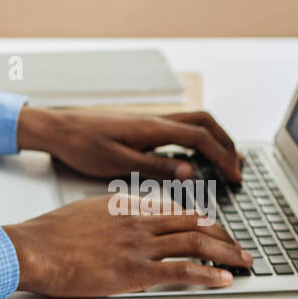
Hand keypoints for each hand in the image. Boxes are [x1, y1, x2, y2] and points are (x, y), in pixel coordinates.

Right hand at [2, 194, 252, 296]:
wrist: (33, 247)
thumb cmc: (51, 234)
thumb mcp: (86, 211)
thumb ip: (113, 213)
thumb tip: (128, 218)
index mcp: (126, 204)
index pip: (175, 208)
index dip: (200, 219)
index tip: (213, 228)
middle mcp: (138, 220)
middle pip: (193, 221)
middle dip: (223, 235)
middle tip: (240, 246)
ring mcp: (138, 244)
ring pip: (195, 242)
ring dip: (226, 252)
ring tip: (244, 261)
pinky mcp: (135, 271)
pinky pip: (182, 270)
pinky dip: (209, 274)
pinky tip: (224, 278)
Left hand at [16, 107, 241, 183]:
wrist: (58, 129)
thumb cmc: (82, 145)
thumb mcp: (118, 162)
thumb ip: (156, 167)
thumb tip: (192, 173)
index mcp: (153, 128)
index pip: (201, 139)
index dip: (223, 158)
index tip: (236, 177)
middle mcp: (155, 120)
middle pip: (205, 123)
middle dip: (227, 144)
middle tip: (239, 169)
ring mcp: (150, 122)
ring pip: (194, 123)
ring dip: (215, 139)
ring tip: (227, 161)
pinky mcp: (142, 128)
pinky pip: (180, 129)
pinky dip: (197, 140)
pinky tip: (196, 158)